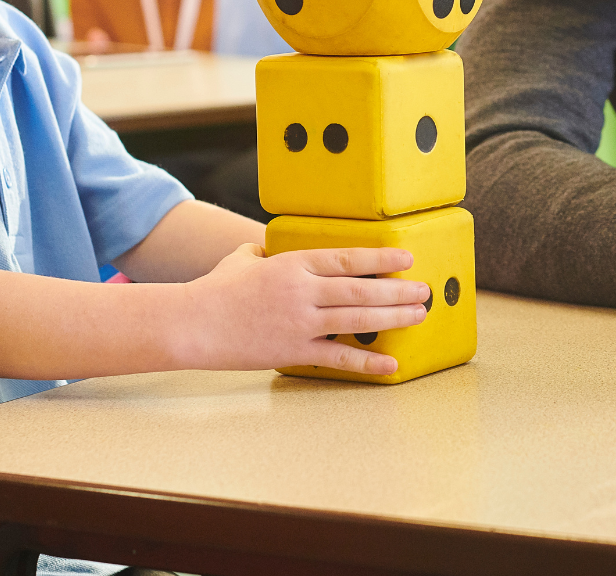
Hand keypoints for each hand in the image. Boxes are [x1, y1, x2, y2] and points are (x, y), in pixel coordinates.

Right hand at [178, 243, 429, 374]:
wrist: (191, 323)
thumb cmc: (215, 289)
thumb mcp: (243, 258)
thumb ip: (264, 252)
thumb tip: (269, 250)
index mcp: (293, 264)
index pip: (347, 258)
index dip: (381, 257)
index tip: (406, 256)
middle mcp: (302, 291)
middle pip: (361, 289)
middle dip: (398, 290)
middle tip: (424, 290)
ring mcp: (300, 323)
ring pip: (358, 319)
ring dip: (394, 317)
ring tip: (419, 314)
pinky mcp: (293, 351)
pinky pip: (338, 358)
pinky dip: (367, 362)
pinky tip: (391, 364)